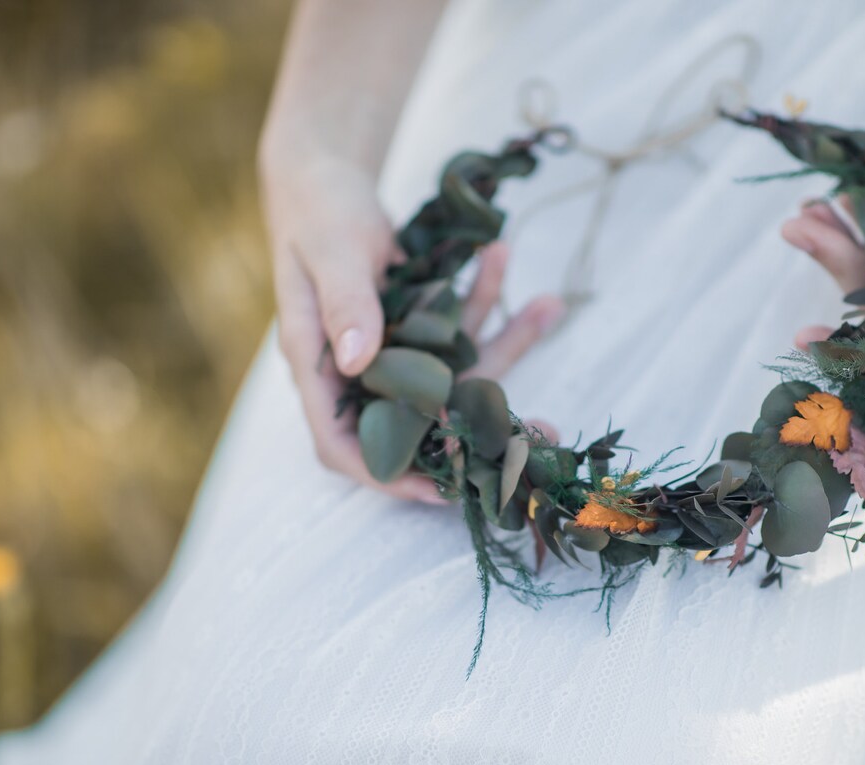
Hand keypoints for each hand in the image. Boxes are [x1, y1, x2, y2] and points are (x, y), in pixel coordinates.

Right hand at [258, 151, 563, 502]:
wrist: (325, 177)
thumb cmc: (317, 213)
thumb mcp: (331, 251)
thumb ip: (345, 303)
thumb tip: (361, 359)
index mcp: (318, 366)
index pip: (342, 444)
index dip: (387, 473)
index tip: (438, 488)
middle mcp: (358, 372)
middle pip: (414, 423)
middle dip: (476, 429)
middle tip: (537, 432)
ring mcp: (394, 353)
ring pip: (453, 376)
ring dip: (504, 348)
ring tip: (548, 308)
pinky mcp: (420, 329)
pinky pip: (465, 334)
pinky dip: (497, 310)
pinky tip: (531, 285)